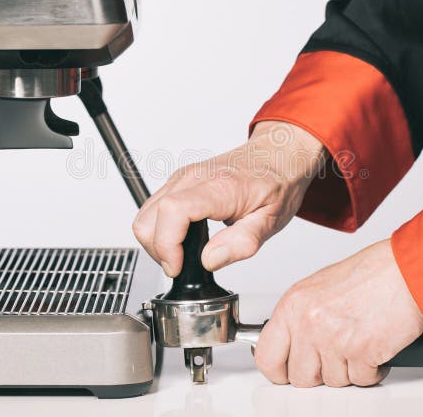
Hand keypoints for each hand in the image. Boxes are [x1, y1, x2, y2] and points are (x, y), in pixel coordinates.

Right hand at [132, 121, 325, 276]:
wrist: (278, 155)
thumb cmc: (276, 183)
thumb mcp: (271, 220)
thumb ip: (242, 243)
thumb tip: (210, 260)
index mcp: (218, 187)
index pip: (172, 212)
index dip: (167, 245)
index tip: (178, 267)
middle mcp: (192, 178)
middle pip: (148, 218)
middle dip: (159, 251)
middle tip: (182, 267)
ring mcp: (181, 178)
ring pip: (144, 215)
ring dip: (157, 242)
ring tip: (183, 255)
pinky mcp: (177, 182)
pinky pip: (153, 210)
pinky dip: (160, 231)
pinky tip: (183, 239)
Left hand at [254, 239, 422, 386]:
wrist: (408, 271)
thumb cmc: (372, 273)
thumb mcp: (320, 287)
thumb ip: (302, 315)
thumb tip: (295, 341)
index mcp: (293, 304)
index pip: (266, 356)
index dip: (280, 370)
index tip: (288, 370)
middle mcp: (309, 322)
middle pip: (300, 377)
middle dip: (319, 372)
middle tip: (334, 356)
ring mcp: (334, 340)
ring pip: (332, 381)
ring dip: (348, 369)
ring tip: (357, 343)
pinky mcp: (362, 354)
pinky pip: (361, 380)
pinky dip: (371, 370)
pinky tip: (374, 348)